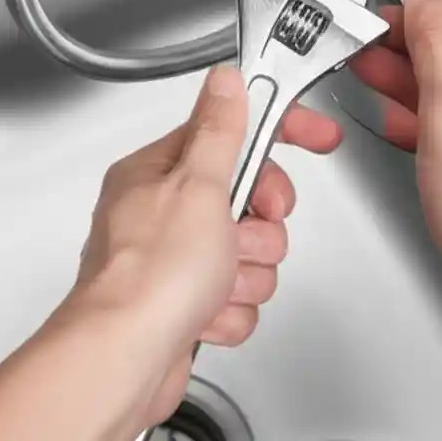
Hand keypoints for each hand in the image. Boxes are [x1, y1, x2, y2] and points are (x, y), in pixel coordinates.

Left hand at [73, 65, 341, 427]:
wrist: (125, 359)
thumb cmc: (147, 277)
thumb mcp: (196, 185)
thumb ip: (219, 131)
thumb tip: (225, 82)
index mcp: (156, 174)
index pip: (229, 132)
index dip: (280, 132)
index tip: (316, 136)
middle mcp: (162, 214)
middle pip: (249, 200)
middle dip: (259, 227)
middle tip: (245, 233)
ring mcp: (174, 262)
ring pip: (249, 254)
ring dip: (246, 274)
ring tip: (217, 283)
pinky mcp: (186, 304)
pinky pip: (239, 298)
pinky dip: (230, 310)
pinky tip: (205, 314)